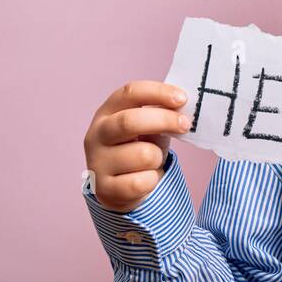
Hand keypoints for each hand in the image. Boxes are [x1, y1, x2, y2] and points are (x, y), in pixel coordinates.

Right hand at [83, 80, 190, 212]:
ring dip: (157, 158)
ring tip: (152, 162)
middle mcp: (97, 134)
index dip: (158, 92)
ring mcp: (97, 162)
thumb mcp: (148, 127)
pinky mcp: (104, 188)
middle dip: (164, 121)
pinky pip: (141, 182)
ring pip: (143, 155)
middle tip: (185, 125)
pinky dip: (152, 180)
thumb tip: (184, 107)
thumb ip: (160, 113)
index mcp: (108, 112)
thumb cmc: (138, 148)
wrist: (121, 187)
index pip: (129, 92)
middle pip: (130, 121)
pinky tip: (145, 179)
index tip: (182, 99)